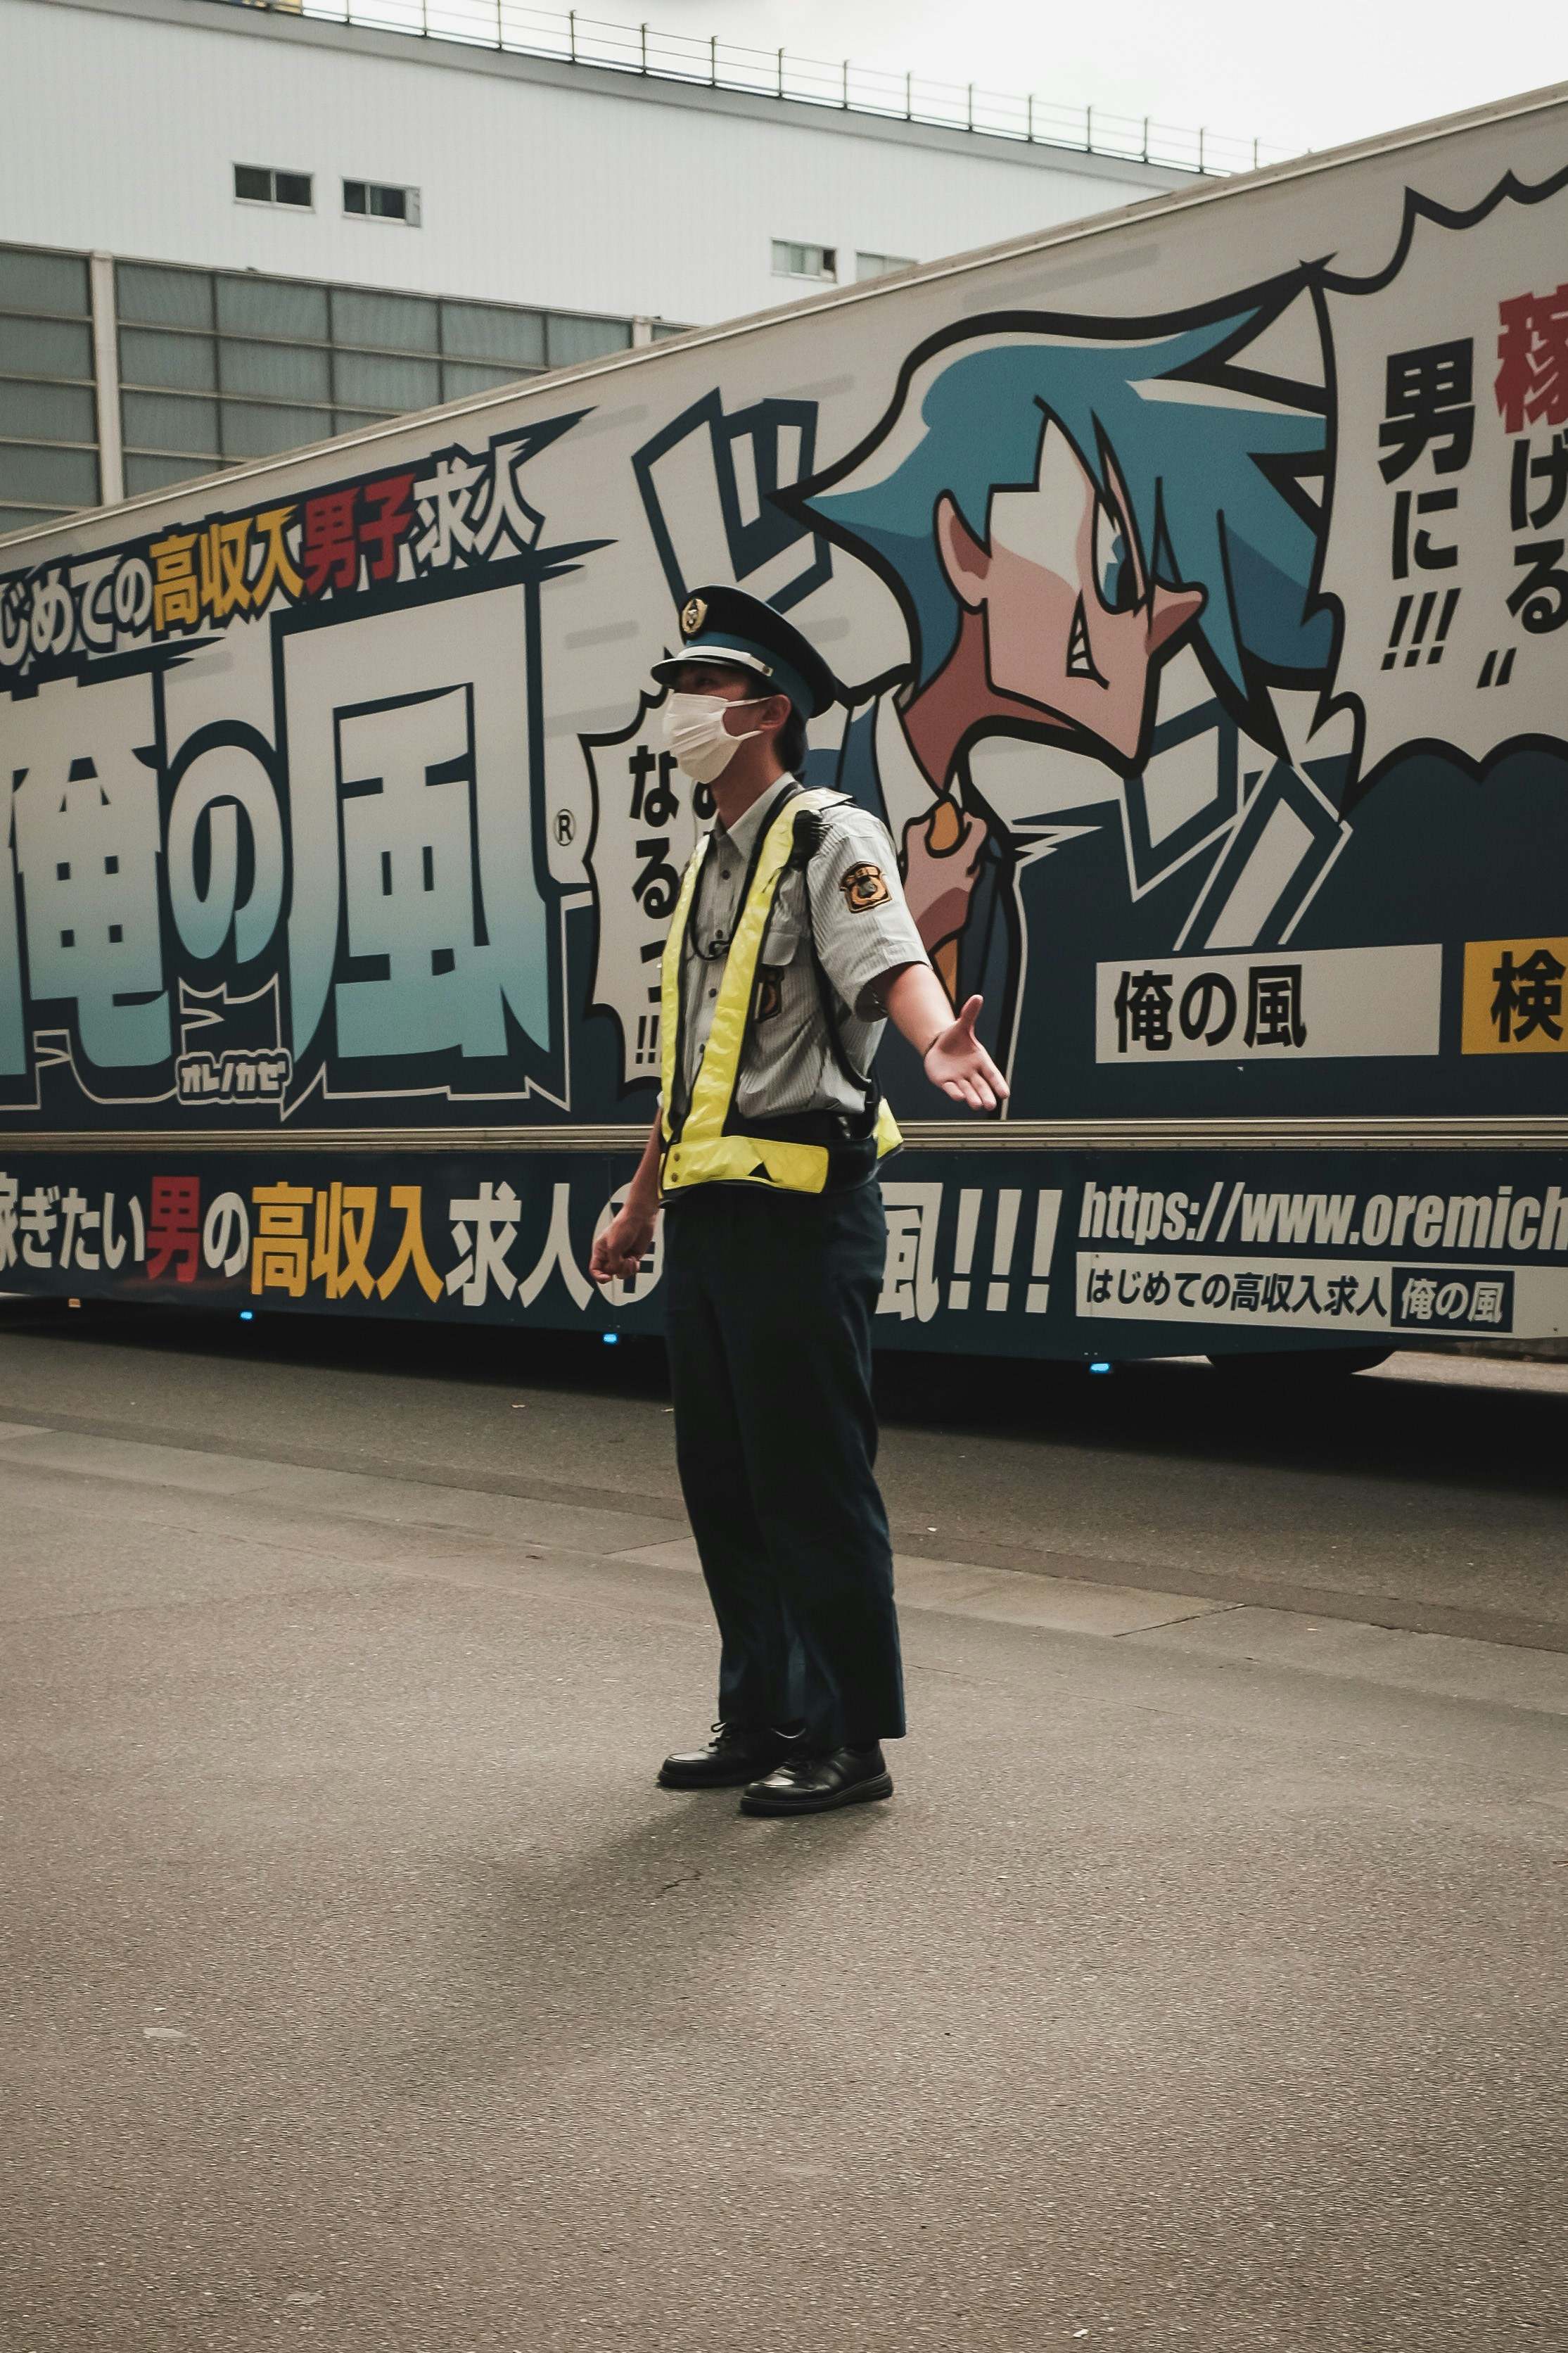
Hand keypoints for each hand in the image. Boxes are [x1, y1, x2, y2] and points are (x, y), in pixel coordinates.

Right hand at [590, 1198, 657, 1284]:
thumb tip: (618, 1272)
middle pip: (609, 1273)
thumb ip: (613, 1263)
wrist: (640, 1219)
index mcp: (600, 1251)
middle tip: (622, 1262)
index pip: (595, 1270)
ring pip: (621, 1274)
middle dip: (617, 1270)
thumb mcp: (614, 1247)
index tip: (608, 1278)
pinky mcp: (633, 1257)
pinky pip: (631, 1270)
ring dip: (627, 1270)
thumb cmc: (623, 1227)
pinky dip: (634, 1268)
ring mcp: (622, 1256)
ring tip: (630, 1260)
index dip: (599, 1277)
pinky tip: (635, 1260)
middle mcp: (610, 1255)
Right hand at [900, 801, 986, 954]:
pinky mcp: (963, 915)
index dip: (976, 824)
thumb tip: (925, 820)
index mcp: (958, 864)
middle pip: (975, 860)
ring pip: (968, 881)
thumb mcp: (912, 859)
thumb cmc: (912, 894)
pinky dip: (953, 895)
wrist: (913, 930)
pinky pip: (962, 900)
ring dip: (959, 876)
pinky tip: (937, 897)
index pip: (979, 834)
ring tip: (939, 878)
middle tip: (950, 852)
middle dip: (964, 854)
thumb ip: (918, 835)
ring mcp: (967, 899)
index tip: (970, 821)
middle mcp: (967, 880)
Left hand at [922, 995, 1009, 1112]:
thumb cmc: (956, 1038)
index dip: (998, 1083)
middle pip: (981, 1086)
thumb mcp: (962, 1025)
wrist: (938, 1046)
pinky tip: (958, 1097)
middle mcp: (972, 1073)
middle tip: (992, 1105)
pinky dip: (954, 1093)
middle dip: (987, 1095)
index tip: (1006, 1094)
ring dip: (972, 1098)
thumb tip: (977, 997)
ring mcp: (959, 1079)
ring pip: (968, 1090)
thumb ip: (970, 1013)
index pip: (992, 1074)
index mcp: (981, 1061)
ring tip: (977, 1105)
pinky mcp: (945, 1082)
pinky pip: (951, 1089)